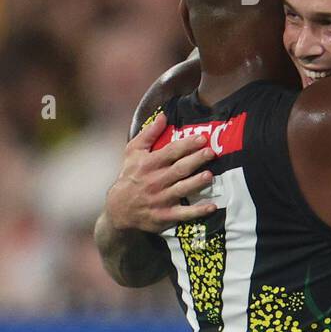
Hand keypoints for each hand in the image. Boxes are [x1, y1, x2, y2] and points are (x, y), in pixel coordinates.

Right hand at [104, 114, 217, 233]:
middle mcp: (155, 181)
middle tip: (211, 153)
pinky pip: (183, 213)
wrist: (118, 209)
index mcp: (148, 164)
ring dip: (196, 183)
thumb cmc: (130, 176)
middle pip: (179, 169)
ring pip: (182, 189)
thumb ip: (148, 134)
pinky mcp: (165, 215)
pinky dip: (198, 211)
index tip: (202, 138)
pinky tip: (212, 206)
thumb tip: (162, 116)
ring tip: (210, 175)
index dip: (186, 145)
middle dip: (195, 160)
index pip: (170, 152)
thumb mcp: (132, 153)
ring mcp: (160, 199)